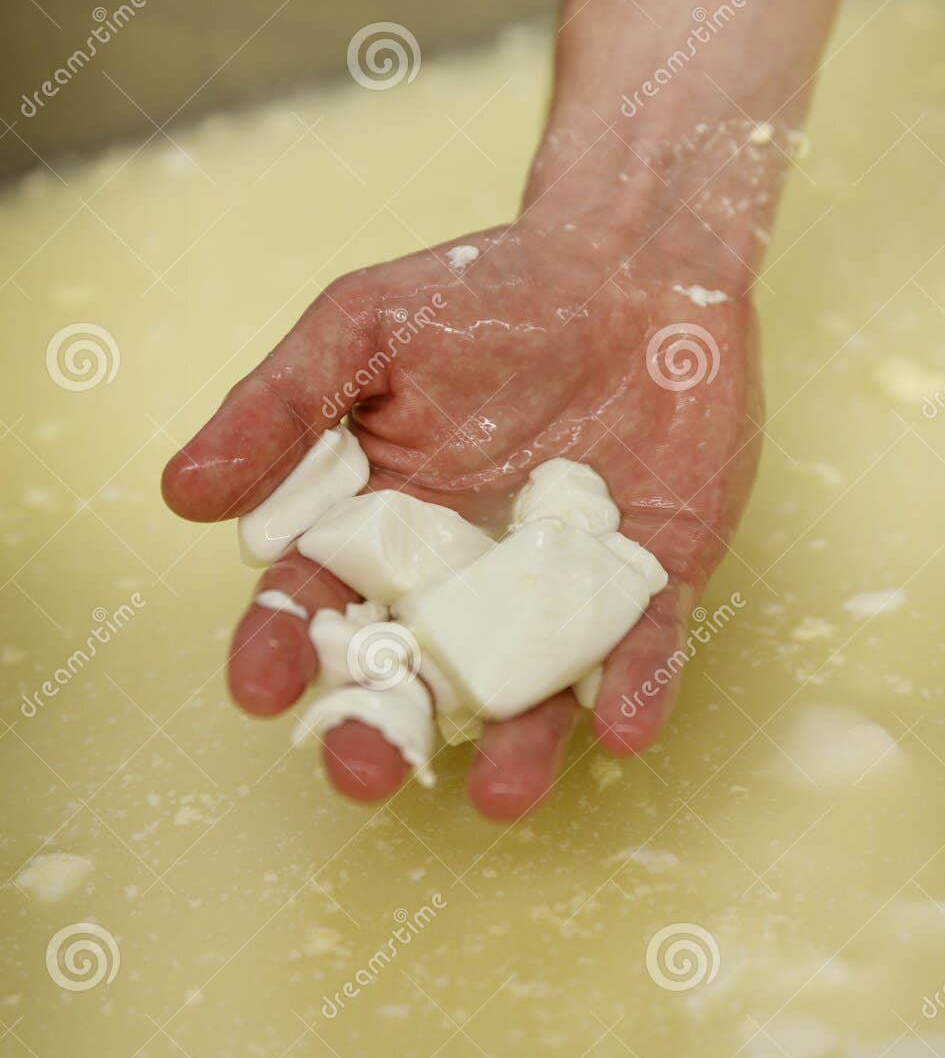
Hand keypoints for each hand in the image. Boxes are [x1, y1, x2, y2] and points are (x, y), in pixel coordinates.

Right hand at [161, 212, 761, 818]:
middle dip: (384, 728)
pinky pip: (644, 645)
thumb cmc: (490, 293)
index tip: (260, 687)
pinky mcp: (651, 580)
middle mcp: (465, 580)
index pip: (319, 604)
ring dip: (515, 743)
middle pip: (415, 674)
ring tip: (501, 793)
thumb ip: (282, 409)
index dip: (284, 648)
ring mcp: (558, 589)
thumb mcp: (367, 329)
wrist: (635, 265)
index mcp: (384, 528)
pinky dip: (637, 687)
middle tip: (366, 770)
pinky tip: (626, 727)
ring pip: (530, 685)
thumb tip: (180, 493)